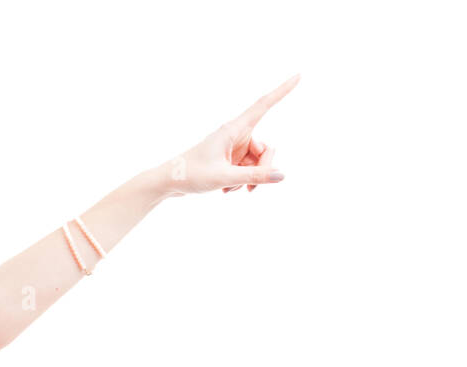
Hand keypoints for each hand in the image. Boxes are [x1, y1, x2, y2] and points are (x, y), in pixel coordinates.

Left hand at [159, 74, 299, 196]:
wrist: (167, 182)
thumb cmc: (191, 175)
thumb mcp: (225, 178)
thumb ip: (254, 177)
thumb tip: (282, 175)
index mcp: (233, 129)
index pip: (263, 105)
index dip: (282, 91)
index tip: (298, 75)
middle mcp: (236, 135)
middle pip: (267, 148)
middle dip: (264, 168)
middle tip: (251, 188)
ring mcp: (234, 148)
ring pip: (257, 162)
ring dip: (249, 179)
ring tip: (229, 189)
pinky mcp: (230, 159)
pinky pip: (247, 170)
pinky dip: (241, 181)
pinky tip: (225, 190)